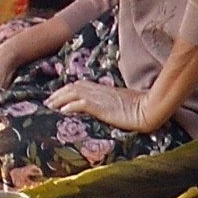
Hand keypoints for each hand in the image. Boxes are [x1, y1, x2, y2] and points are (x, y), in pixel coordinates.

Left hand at [44, 80, 159, 131]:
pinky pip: (81, 104)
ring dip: (59, 99)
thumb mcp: (124, 103)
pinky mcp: (101, 107)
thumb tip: (110, 109)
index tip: (57, 97)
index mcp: (104, 89)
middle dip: (58, 94)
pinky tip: (62, 112)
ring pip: (73, 93)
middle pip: (73, 86)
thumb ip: (113, 104)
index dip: (67, 90)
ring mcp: (100, 97)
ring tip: (49, 107)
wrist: (150, 109)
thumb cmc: (142, 107)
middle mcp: (99, 90)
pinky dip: (70, 106)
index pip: (81, 85)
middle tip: (47, 103)